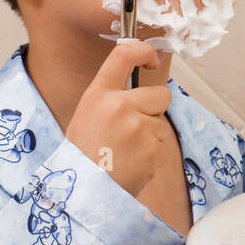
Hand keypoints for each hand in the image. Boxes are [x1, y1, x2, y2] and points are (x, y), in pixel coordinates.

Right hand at [64, 40, 171, 196]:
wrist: (82, 193)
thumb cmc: (82, 155)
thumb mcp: (87, 116)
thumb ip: (112, 99)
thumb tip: (140, 90)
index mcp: (99, 94)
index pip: (124, 54)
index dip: (144, 51)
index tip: (150, 60)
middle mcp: (119, 105)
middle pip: (161, 94)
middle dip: (154, 109)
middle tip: (132, 129)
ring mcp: (139, 127)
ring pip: (161, 122)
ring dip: (150, 135)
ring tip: (125, 151)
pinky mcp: (153, 148)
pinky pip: (162, 144)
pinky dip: (152, 154)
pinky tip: (131, 163)